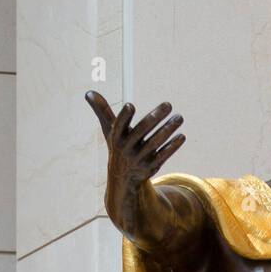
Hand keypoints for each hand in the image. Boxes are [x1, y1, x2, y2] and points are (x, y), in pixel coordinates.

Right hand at [84, 92, 185, 227]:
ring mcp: (139, 160)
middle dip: (155, 117)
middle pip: (141, 132)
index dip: (124, 117)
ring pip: (155, 143)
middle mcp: (126, 150)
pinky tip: (181, 136)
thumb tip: (89, 92)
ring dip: (168, 129)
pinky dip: (172, 147)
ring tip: (180, 117)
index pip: (119, 126)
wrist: (122, 179)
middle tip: (168, 104)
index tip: (130, 106)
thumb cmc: (117, 146)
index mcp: (116, 139)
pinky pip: (162, 156)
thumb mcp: (109, 130)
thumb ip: (102, 110)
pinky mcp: (150, 168)